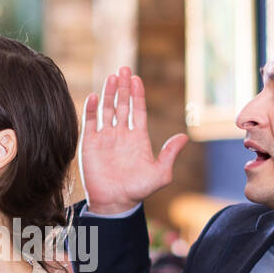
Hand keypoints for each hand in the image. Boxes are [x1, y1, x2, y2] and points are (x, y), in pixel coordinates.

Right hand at [79, 66, 188, 215]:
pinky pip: (89, 122)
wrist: (114, 203)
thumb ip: (170, 154)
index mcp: (137, 137)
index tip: (136, 78)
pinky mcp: (89, 144)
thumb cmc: (138, 190)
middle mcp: (121, 134)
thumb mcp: (160, 174)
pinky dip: (90, 109)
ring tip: (111, 78)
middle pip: (122, 104)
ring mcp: (104, 138)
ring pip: (106, 110)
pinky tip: (93, 97)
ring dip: (108, 93)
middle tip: (124, 69)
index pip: (137, 110)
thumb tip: (184, 137)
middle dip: (123, 87)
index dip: (137, 94)